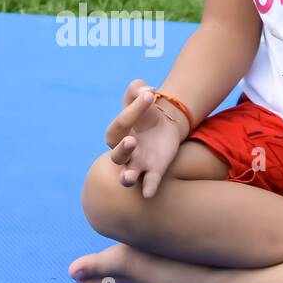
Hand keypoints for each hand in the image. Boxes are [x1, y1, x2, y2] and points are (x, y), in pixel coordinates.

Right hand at [104, 78, 187, 198]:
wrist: (166, 125)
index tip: (151, 94)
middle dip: (122, 149)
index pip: (121, 124)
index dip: (135, 108)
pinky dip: (148, 188)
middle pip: (117, 155)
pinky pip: (149, 183)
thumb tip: (147, 89)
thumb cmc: (147, 112)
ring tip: (128, 178)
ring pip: (127, 175)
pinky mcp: (155, 171)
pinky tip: (149, 194)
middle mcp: (125, 151)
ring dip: (127, 177)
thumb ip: (136, 88)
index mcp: (119, 132)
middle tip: (132, 140)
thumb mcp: (141, 95)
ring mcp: (139, 163)